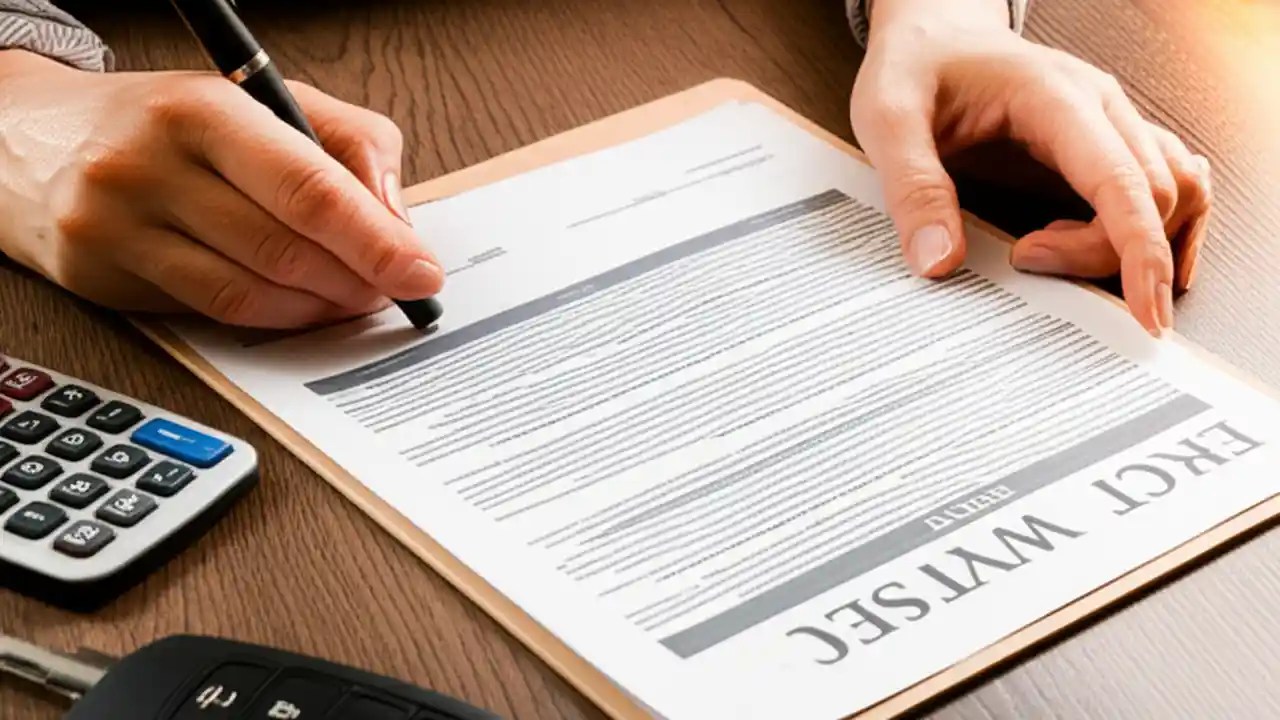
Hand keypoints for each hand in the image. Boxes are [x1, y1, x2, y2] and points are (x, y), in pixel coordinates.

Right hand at [0, 50, 442, 327]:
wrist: (33, 137)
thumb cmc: (169, 123)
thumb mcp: (263, 101)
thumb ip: (350, 145)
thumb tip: (399, 221)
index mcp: (202, 109)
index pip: (309, 187)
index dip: (376, 240)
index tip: (421, 271)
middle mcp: (150, 165)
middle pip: (285, 249)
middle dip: (357, 279)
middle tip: (395, 289)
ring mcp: (118, 225)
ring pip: (250, 293)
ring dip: (320, 306)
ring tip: (354, 298)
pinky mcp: (102, 275)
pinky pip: (212, 312)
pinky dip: (274, 317)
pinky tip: (301, 306)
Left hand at [850, 0, 1210, 336]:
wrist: (932, 33)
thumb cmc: (915, 66)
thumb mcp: (888, 118)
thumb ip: (911, 188)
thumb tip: (939, 263)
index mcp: (1055, 97)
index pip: (1123, 182)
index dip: (1139, 253)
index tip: (1144, 313)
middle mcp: (1102, 106)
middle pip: (1155, 197)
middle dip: (1103, 255)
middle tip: (1025, 260)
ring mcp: (1114, 123)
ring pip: (1178, 192)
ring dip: (1138, 243)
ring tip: (1057, 257)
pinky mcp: (1111, 142)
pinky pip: (1173, 185)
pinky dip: (1160, 229)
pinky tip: (1121, 257)